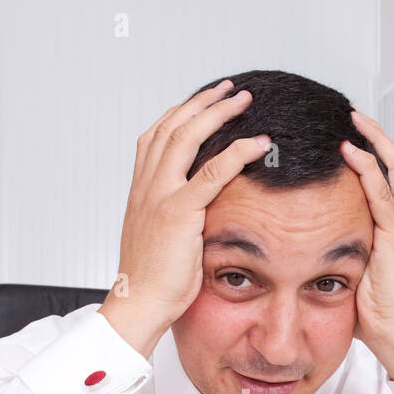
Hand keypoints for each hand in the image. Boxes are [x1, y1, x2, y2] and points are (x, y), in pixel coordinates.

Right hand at [100, 80, 271, 357]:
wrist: (138, 302)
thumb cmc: (151, 280)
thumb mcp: (161, 237)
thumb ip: (177, 215)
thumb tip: (200, 211)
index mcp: (141, 189)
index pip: (158, 136)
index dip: (181, 112)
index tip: (203, 101)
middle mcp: (147, 185)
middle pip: (173, 126)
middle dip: (203, 102)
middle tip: (230, 91)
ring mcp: (160, 196)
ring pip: (187, 137)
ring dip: (218, 114)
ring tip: (243, 102)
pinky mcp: (178, 213)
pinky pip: (210, 174)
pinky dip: (236, 154)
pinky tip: (256, 143)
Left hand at [340, 109, 393, 384]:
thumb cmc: (370, 310)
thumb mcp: (345, 271)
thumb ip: (331, 252)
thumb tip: (298, 247)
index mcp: (387, 227)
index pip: (382, 178)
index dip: (368, 153)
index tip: (346, 135)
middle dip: (376, 136)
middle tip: (354, 114)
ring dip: (374, 142)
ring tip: (355, 120)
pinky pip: (383, 194)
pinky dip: (368, 169)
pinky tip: (352, 152)